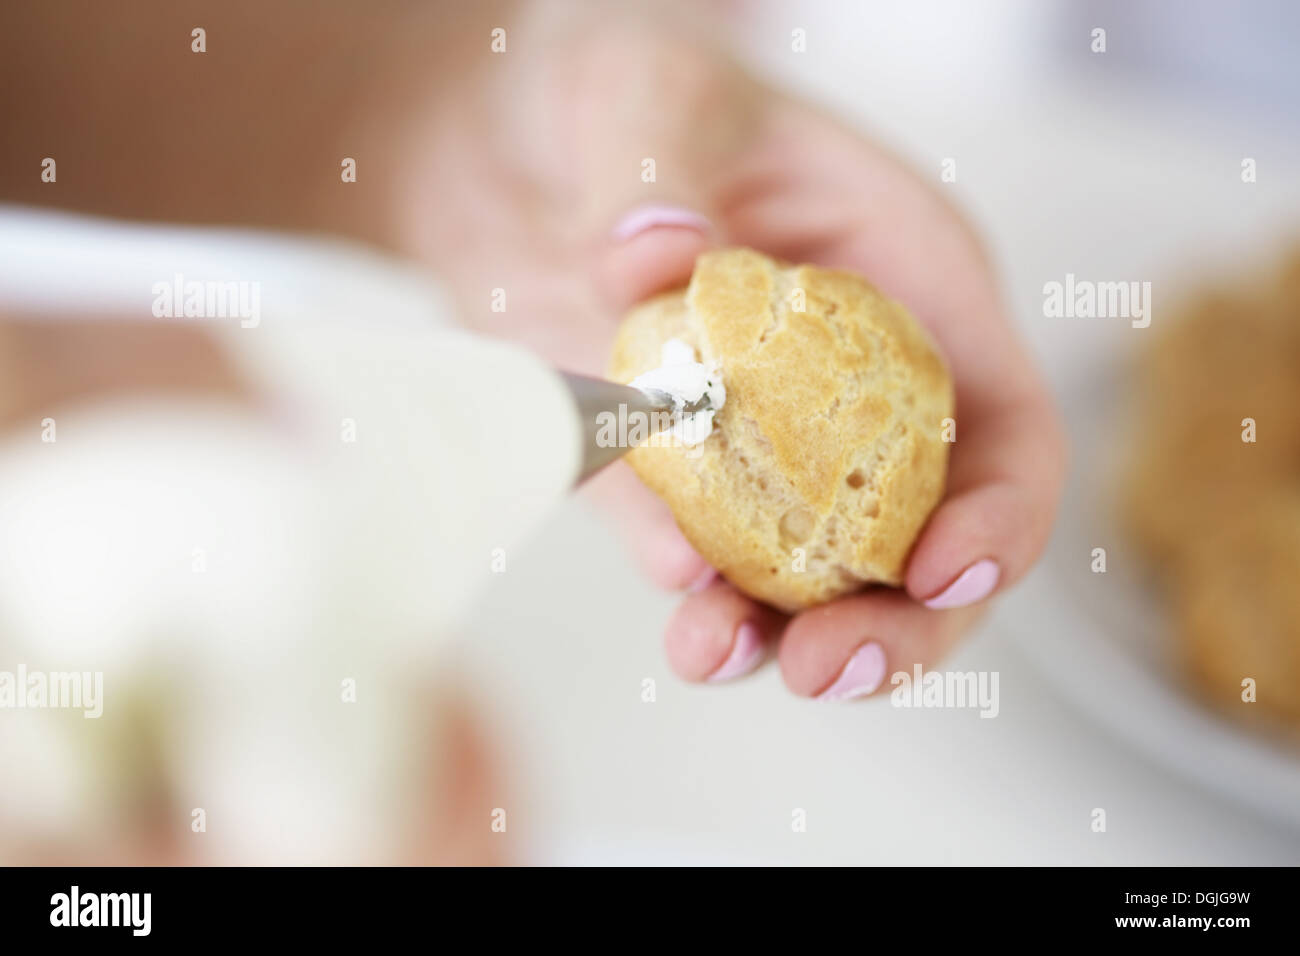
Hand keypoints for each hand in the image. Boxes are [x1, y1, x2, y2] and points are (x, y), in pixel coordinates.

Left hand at [406, 12, 1066, 698]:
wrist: (497, 144)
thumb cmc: (618, 91)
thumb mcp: (648, 90)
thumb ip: (662, 166)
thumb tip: (662, 260)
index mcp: (907, 288)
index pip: (1003, 428)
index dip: (999, 514)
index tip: (942, 572)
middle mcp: (846, 388)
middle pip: (915, 537)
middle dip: (894, 621)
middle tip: (833, 664)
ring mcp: (754, 443)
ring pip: (806, 575)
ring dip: (780, 633)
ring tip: (721, 653)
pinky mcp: (661, 474)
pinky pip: (685, 550)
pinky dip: (685, 588)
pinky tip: (675, 606)